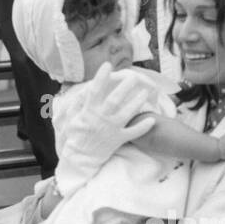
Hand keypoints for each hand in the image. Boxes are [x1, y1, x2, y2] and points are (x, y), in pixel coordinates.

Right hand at [54, 62, 157, 194]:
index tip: (107, 65)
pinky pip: (133, 133)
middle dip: (125, 86)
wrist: (81, 158)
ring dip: (136, 102)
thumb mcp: (72, 119)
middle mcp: (101, 118)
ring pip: (126, 113)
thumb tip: (84, 90)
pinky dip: (143, 127)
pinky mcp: (118, 139)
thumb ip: (78, 104)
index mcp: (89, 111)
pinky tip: (152, 120)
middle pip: (115, 99)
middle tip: (134, 76)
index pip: (95, 90)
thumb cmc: (75, 137)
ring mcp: (111, 129)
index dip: (101, 77)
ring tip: (145, 92)